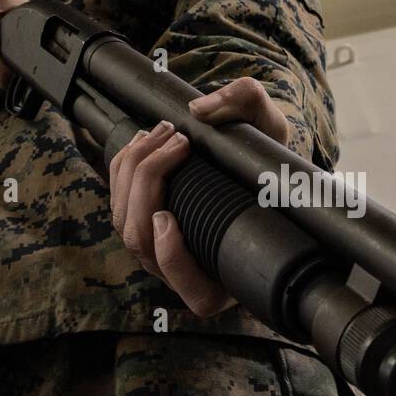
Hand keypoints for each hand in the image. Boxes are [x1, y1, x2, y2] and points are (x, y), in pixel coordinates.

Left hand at [107, 76, 290, 317]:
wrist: (264, 179)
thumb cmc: (272, 164)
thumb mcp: (274, 133)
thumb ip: (249, 105)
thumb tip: (200, 110)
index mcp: (233, 278)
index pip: (194, 291)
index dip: (171, 257)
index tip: (167, 218)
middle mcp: (193, 275)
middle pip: (144, 243)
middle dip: (149, 183)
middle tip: (180, 141)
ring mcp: (163, 254)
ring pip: (127, 225)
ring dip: (136, 170)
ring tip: (164, 132)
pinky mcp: (147, 229)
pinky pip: (120, 208)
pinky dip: (124, 169)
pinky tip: (142, 140)